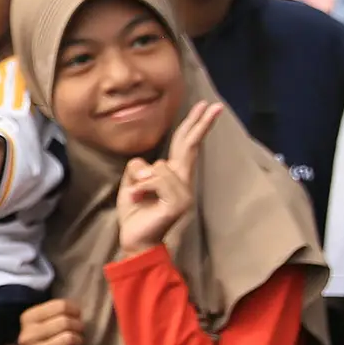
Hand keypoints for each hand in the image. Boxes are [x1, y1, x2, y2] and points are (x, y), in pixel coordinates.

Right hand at [16, 299, 80, 344]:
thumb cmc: (49, 338)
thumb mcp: (49, 320)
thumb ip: (60, 311)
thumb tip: (78, 310)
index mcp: (29, 317)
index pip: (61, 306)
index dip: (75, 311)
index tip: (76, 317)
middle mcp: (28, 334)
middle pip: (65, 321)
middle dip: (78, 326)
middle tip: (79, 331)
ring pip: (67, 338)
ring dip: (78, 340)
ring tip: (77, 342)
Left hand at [115, 100, 220, 257]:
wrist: (135, 240)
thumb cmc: (135, 213)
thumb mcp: (131, 182)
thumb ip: (138, 167)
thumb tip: (148, 163)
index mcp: (174, 175)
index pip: (185, 145)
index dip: (194, 125)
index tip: (207, 107)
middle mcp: (184, 182)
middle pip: (190, 146)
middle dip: (199, 123)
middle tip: (212, 104)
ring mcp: (184, 194)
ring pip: (160, 166)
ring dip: (140, 180)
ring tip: (138, 196)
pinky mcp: (178, 204)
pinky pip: (156, 180)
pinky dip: (141, 188)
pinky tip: (139, 200)